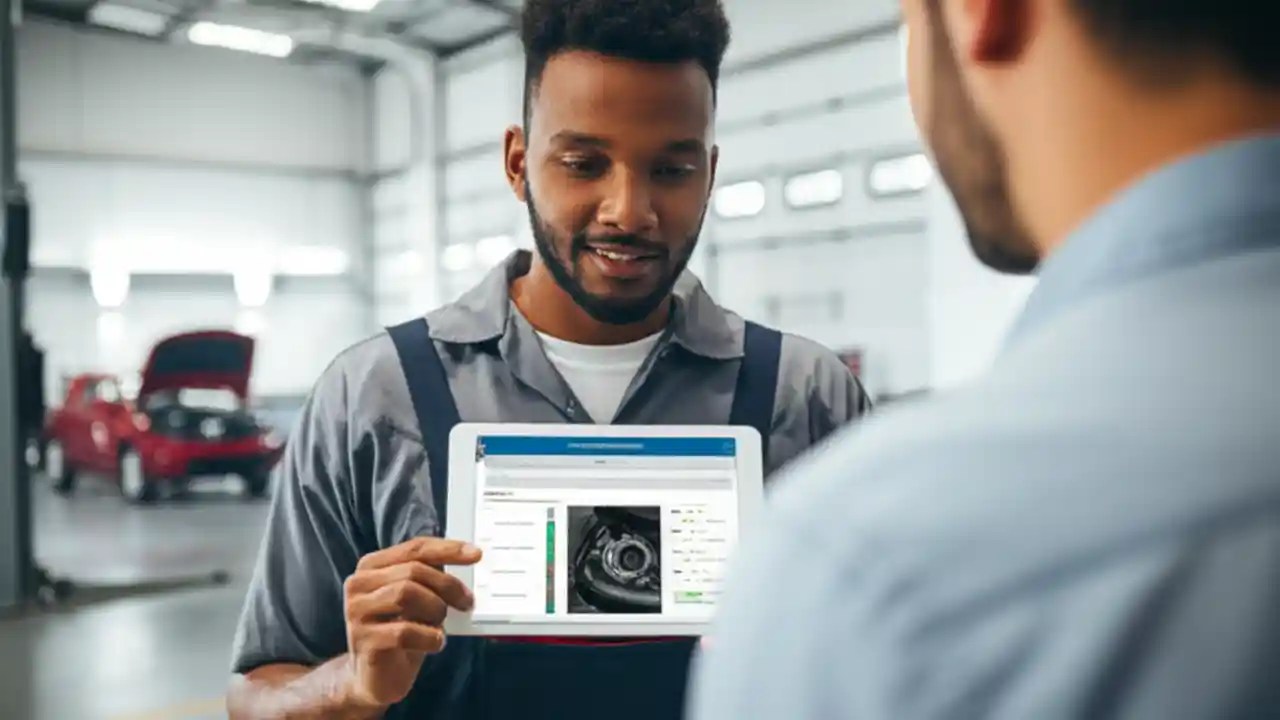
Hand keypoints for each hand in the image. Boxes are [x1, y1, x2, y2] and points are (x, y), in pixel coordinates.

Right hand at [341, 537, 482, 708]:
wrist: (373, 679)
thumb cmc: (400, 634)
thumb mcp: (416, 600)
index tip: (476, 554)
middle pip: (413, 570)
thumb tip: (465, 556)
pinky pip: (404, 631)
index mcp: (371, 567)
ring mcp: (356, 612)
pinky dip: (429, 637)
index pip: (414, 548)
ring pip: (406, 593)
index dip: (448, 549)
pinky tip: (434, 643)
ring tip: (439, 626)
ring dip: (435, 610)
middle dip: (447, 586)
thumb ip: (429, 577)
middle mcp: (358, 584)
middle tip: (467, 602)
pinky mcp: (363, 640)